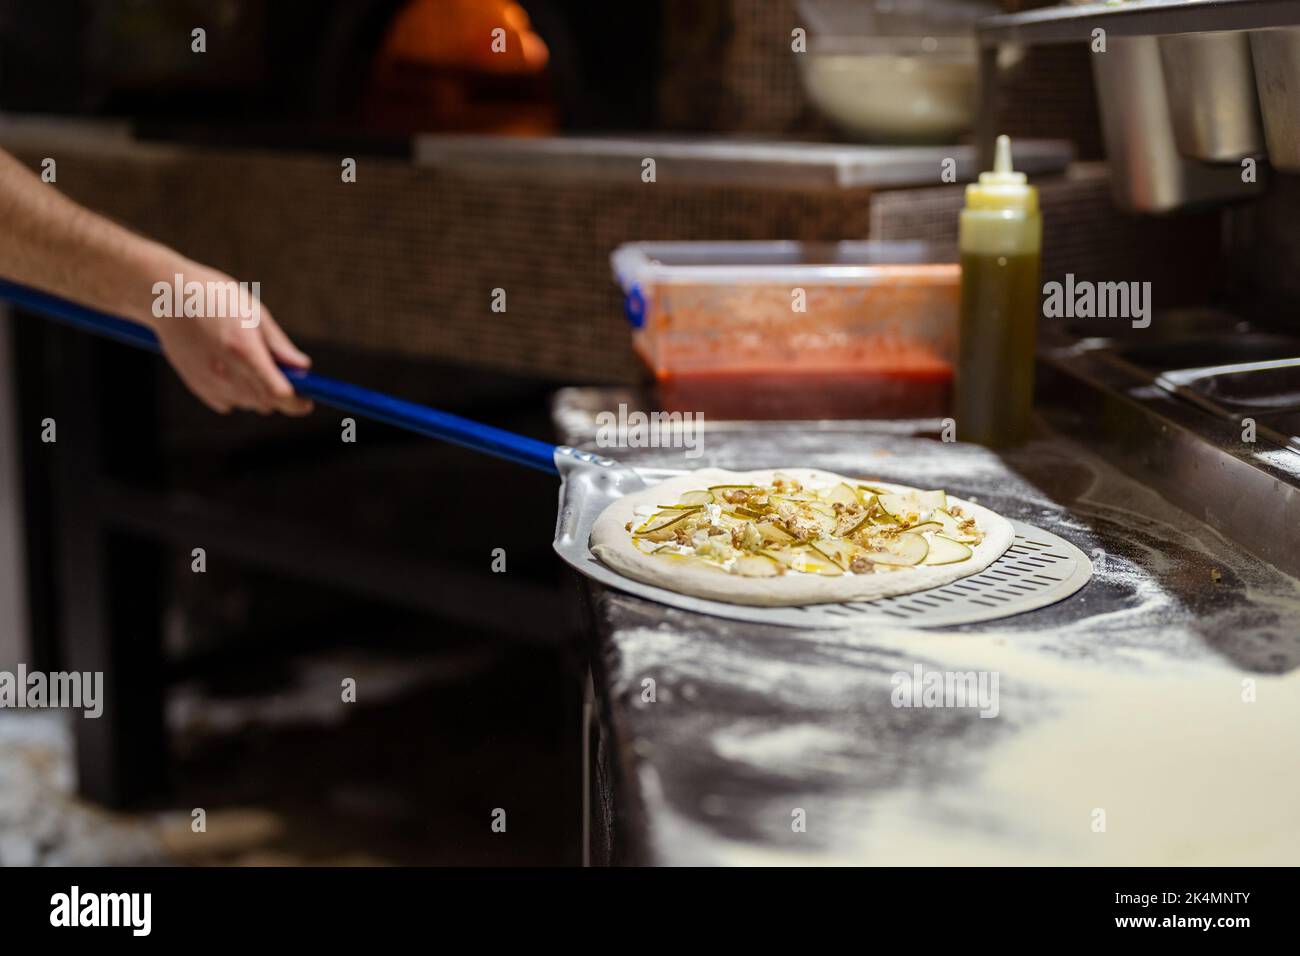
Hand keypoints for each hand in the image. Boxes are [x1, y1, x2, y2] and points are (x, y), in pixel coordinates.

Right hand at [149, 264, 313, 415]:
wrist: (165, 296)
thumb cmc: (215, 297)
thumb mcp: (254, 312)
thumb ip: (279, 344)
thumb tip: (303, 367)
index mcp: (243, 350)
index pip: (277, 392)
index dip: (296, 402)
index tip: (308, 401)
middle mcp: (224, 371)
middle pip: (265, 403)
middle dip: (281, 397)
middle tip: (288, 378)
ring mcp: (208, 381)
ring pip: (247, 404)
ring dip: (259, 395)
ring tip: (254, 366)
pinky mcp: (195, 385)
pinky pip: (226, 403)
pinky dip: (237, 395)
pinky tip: (233, 371)